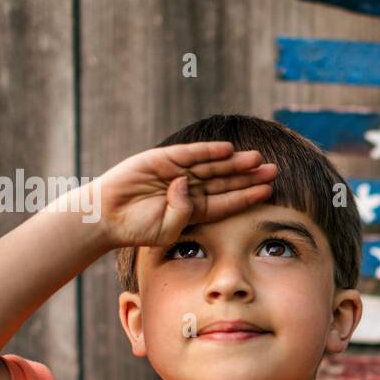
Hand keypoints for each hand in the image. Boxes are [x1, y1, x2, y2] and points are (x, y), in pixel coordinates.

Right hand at [87, 141, 278, 248]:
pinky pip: (188, 154)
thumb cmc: (136, 228)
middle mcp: (189, 188)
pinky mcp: (161, 160)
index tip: (269, 191)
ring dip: (235, 162)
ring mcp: (176, 172)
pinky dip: (207, 151)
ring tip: (257, 159)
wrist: (106, 217)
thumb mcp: (166, 230)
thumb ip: (182, 212)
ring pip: (212, 165)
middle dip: (249, 176)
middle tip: (273, 170)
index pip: (227, 201)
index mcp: (194, 209)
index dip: (248, 195)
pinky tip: (227, 150)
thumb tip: (185, 183)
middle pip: (226, 180)